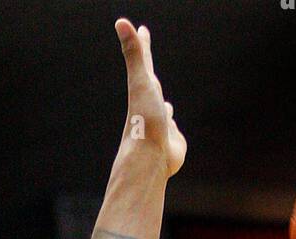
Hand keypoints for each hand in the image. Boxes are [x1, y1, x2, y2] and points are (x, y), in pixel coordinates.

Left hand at [116, 19, 185, 177]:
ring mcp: (162, 125)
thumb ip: (134, 53)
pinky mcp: (172, 143)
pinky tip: (172, 130)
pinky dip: (174, 130)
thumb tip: (121, 21)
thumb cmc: (144, 120)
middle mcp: (151, 106)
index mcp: (144, 90)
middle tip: (150, 65)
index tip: (142, 30)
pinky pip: (174, 133)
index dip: (144, 45)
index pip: (144, 62)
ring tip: (166, 105)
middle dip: (152, 73)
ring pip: (164, 113)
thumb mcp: (140, 82)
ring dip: (164, 108)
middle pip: (152, 85)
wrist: (148, 160)